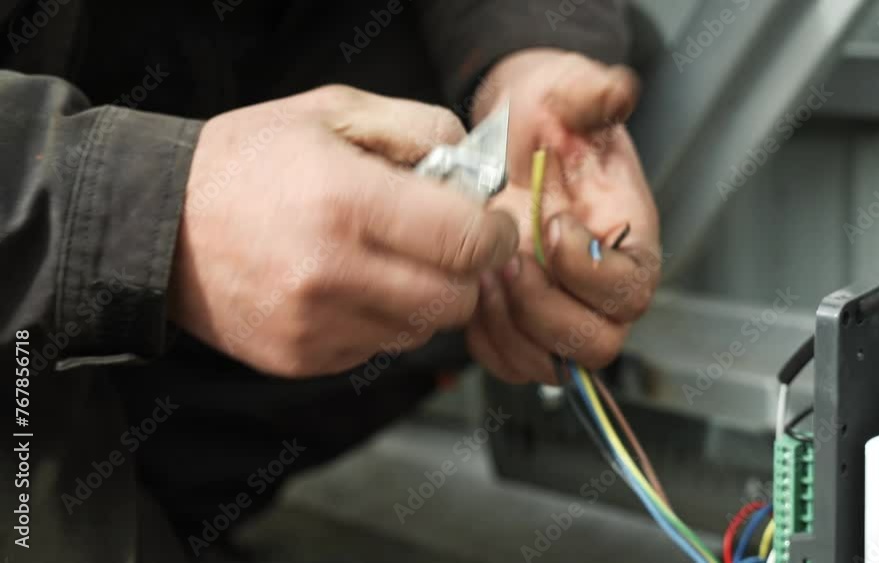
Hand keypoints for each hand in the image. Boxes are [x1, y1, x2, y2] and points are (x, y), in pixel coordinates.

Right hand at [171, 86, 518, 376]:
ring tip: (390, 262)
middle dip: (467, 272)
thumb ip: (419, 130)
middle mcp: (332, 274)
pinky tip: (352, 287)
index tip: (490, 224)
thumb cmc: (250, 160)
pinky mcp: (300, 359)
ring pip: (421, 330)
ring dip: (425, 298)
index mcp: (346, 202)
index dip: (495, 234)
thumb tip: (477, 174)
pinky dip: (382, 321)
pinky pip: (378, 349)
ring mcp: (314, 325)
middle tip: (446, 245)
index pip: (468, 242)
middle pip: (456, 299)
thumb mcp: (334, 112)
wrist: (158, 223)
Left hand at [465, 50, 661, 384]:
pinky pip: (510, 361)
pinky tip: (473, 292)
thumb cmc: (549, 122)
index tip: (552, 225)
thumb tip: (618, 92)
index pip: (631, 290)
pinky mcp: (521, 326)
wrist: (512, 140)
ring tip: (483, 274)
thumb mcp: (571, 96)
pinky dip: (486, 340)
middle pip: (596, 343)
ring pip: (549, 362)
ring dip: (510, 326)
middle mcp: (601, 290)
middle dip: (545, 309)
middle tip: (509, 262)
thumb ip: (595, 96)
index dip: (590, 270)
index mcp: (630, 243)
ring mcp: (562, 313)